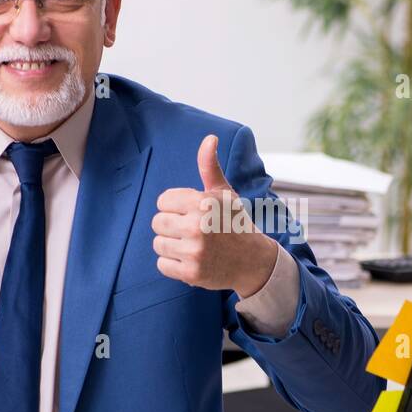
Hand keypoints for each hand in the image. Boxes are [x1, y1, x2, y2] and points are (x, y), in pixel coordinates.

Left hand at [153, 135, 277, 297]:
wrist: (254, 261)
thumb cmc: (235, 223)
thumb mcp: (225, 193)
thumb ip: (210, 167)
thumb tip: (209, 138)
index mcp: (204, 202)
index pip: (163, 201)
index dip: (175, 207)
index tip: (192, 214)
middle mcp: (198, 225)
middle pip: (157, 223)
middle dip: (171, 227)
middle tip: (192, 232)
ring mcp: (195, 251)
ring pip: (158, 244)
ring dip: (171, 246)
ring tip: (192, 246)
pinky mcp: (191, 273)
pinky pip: (162, 264)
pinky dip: (173, 265)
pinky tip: (191, 260)